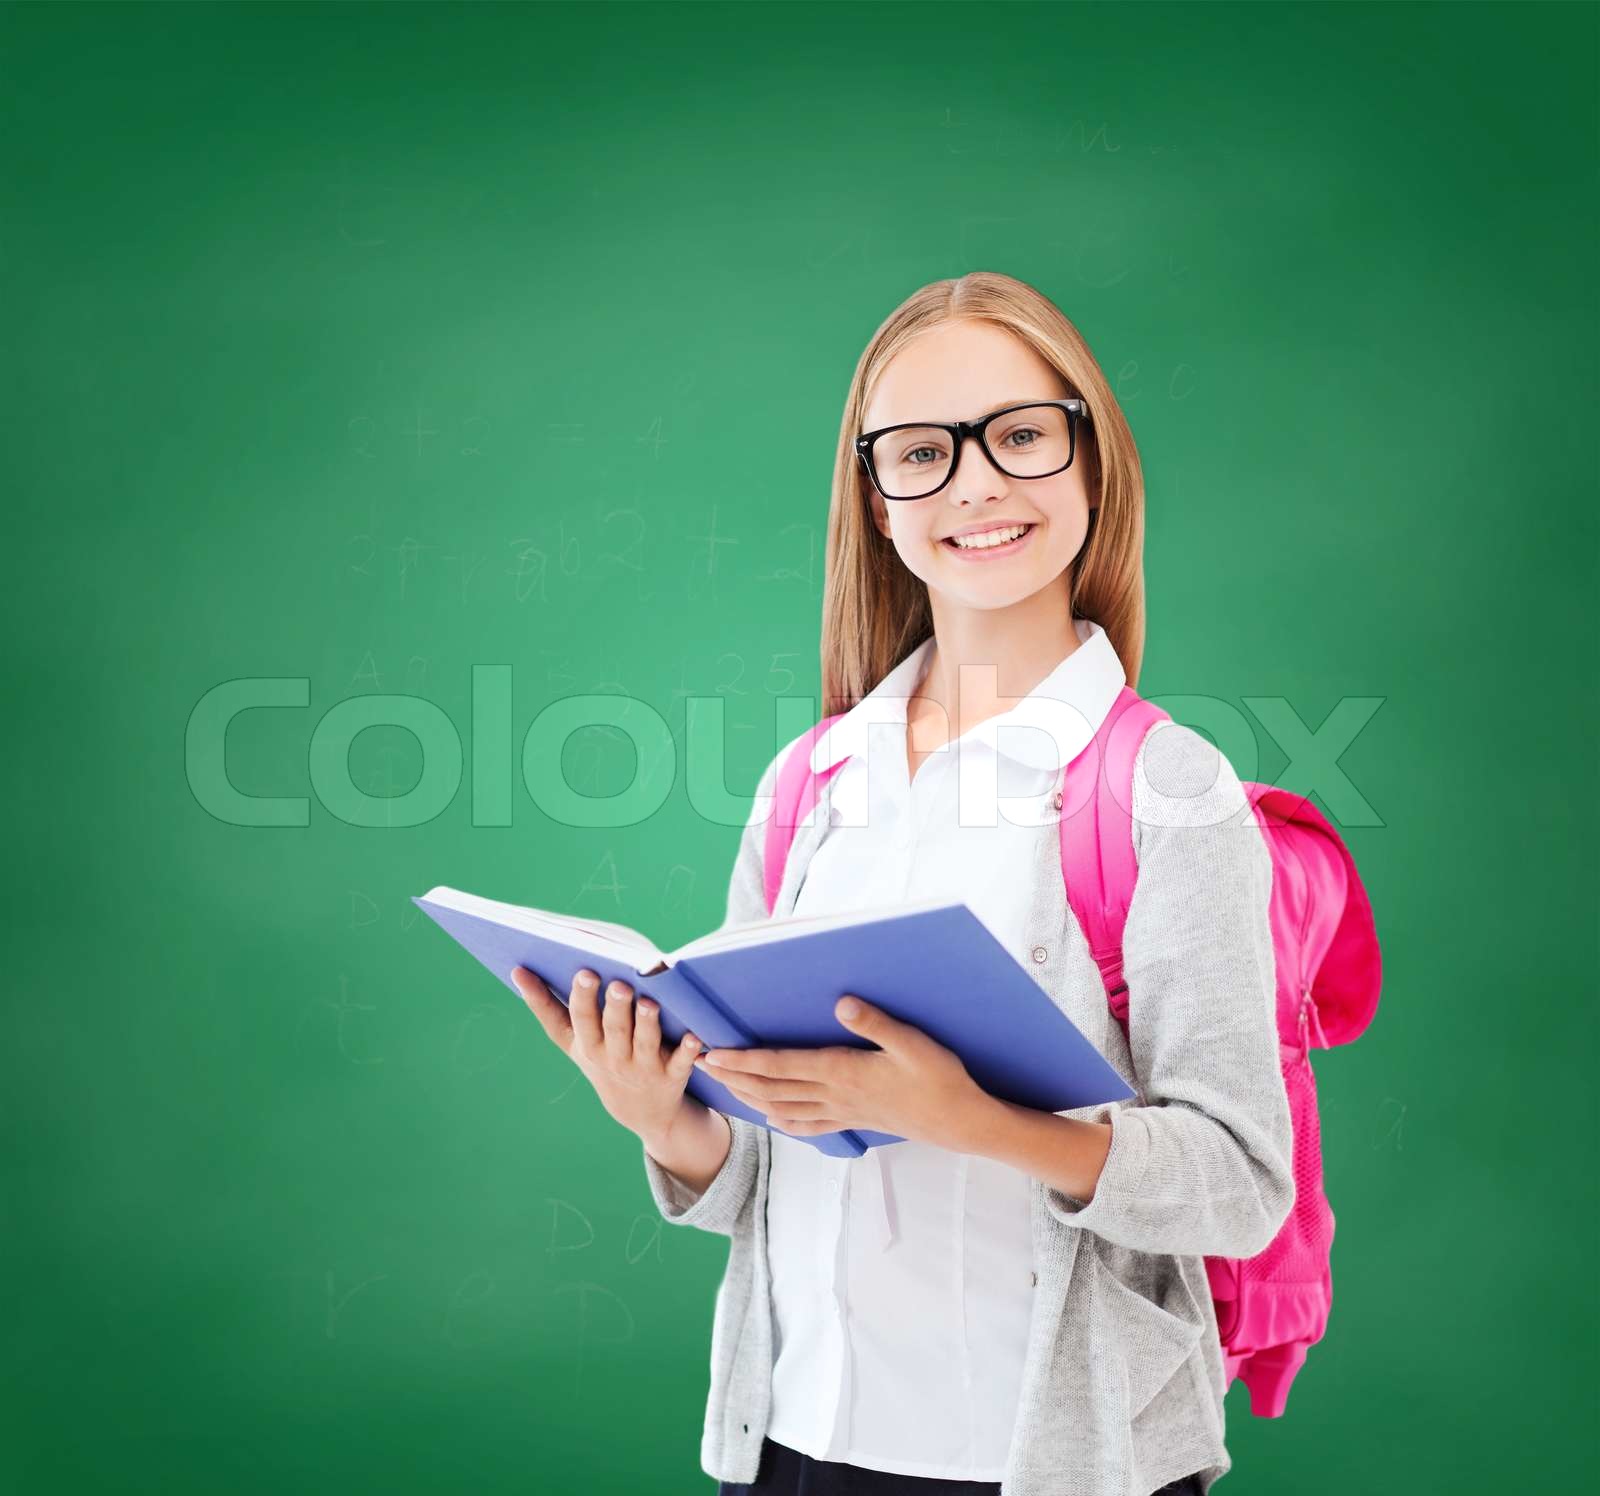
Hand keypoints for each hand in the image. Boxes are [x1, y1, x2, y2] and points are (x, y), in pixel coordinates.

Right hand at [511, 967, 701, 1145]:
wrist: (641, 1112)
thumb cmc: (602, 1058)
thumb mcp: (573, 1041)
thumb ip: (547, 1008)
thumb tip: (517, 971)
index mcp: (587, 1045)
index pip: (579, 1019)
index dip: (581, 997)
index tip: (583, 971)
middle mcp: (613, 1057)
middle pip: (612, 1029)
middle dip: (614, 1006)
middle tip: (618, 983)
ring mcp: (642, 1068)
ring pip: (644, 1043)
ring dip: (646, 1023)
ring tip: (648, 1002)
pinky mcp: (672, 1076)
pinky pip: (680, 1063)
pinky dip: (687, 1051)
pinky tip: (694, 1036)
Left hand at [695, 996, 987, 1150]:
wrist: (960, 1121)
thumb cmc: (940, 1078)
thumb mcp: (914, 1043)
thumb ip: (876, 1023)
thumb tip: (841, 1003)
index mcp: (843, 1072)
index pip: (781, 1066)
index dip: (745, 1060)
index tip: (715, 1054)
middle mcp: (835, 1095)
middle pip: (772, 1088)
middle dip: (734, 1077)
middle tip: (701, 1066)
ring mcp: (843, 1111)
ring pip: (783, 1108)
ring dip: (749, 1097)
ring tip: (724, 1087)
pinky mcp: (853, 1121)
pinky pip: (808, 1124)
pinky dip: (782, 1121)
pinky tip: (771, 1118)